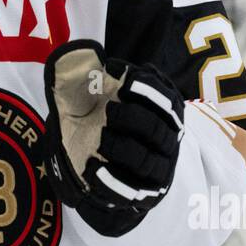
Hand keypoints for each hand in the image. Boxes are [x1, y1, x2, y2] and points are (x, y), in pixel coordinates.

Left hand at [40, 39, 185, 236]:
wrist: (89, 158)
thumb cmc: (93, 114)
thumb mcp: (84, 90)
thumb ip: (82, 70)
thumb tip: (79, 53)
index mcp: (159, 106)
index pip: (164, 95)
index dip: (146, 86)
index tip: (118, 75)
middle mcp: (165, 136)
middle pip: (157, 128)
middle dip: (134, 118)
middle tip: (109, 111)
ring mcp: (157, 166)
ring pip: (146, 160)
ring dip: (122, 149)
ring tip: (101, 140)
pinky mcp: (143, 192)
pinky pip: (133, 191)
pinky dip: (112, 181)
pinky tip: (92, 169)